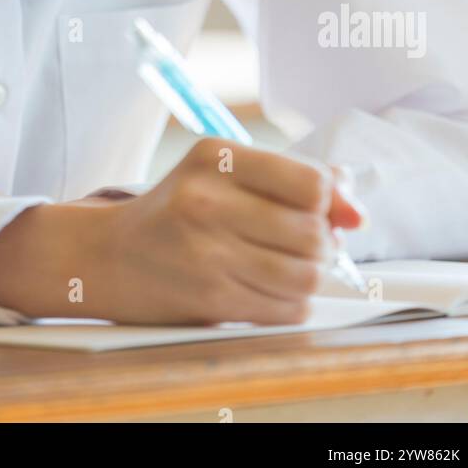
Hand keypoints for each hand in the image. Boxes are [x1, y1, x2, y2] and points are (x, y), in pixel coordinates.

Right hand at [0, 138, 366, 324]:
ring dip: (309, 276)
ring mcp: (207, 252)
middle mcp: (208, 201)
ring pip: (306, 275)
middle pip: (313, 233)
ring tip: (286, 265)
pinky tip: (267, 288)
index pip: (309, 182)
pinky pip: (287, 309)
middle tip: (301, 241)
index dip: (328, 201)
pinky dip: (292, 303)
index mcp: (214, 157)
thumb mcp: (223, 173)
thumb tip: (357, 210)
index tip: (317, 209)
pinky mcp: (211, 298)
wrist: (110, 257)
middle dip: (321, 243)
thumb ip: (295, 181)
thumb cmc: (178, 210)